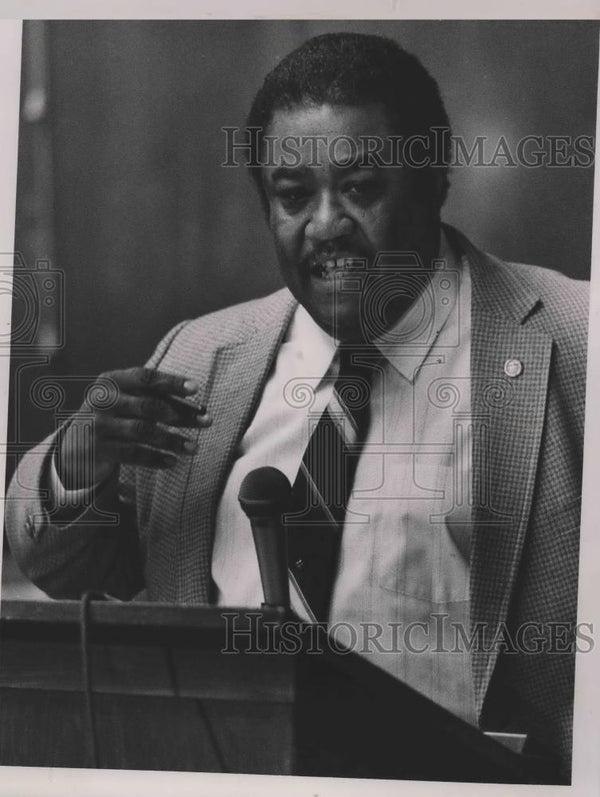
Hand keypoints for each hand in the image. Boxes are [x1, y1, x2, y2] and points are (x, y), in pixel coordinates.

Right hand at [57, 367, 210, 490]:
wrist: (75, 446)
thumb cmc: (114, 417)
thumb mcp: (127, 401)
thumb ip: (156, 400)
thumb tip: (199, 409)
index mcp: (111, 381)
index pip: (145, 377)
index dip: (171, 381)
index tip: (196, 388)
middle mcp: (102, 399)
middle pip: (148, 406)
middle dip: (181, 414)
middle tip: (207, 422)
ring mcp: (98, 424)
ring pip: (143, 431)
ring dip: (172, 440)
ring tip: (194, 448)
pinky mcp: (98, 448)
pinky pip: (132, 454)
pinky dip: (155, 458)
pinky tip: (173, 462)